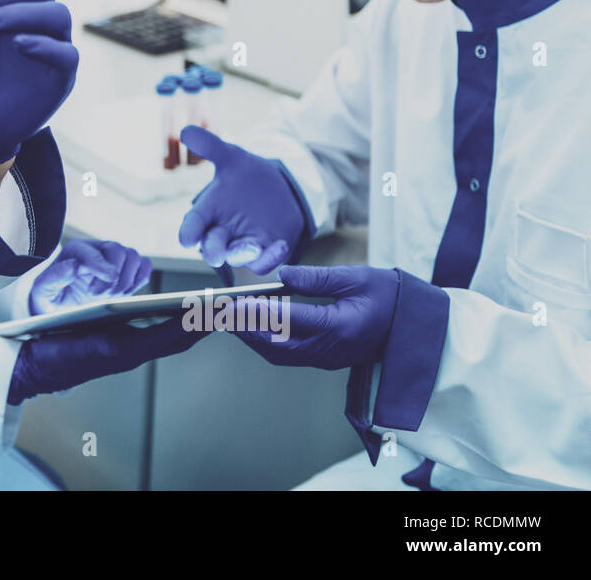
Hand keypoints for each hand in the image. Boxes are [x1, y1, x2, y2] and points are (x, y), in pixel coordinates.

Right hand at [7, 318, 207, 404]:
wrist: (33, 369)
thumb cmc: (53, 358)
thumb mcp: (74, 350)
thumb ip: (95, 346)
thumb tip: (118, 342)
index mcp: (124, 352)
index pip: (170, 337)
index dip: (196, 323)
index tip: (220, 310)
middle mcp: (130, 352)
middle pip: (177, 338)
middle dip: (204, 323)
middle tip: (230, 306)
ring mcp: (126, 349)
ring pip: (170, 337)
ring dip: (193, 324)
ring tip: (214, 308)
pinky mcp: (119, 343)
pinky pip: (157, 334)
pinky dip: (175, 324)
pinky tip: (181, 312)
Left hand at [29, 239, 151, 315]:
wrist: (61, 305)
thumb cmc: (51, 296)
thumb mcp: (43, 290)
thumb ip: (54, 277)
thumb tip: (73, 266)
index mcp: (75, 251)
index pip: (92, 252)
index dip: (98, 268)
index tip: (95, 291)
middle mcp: (97, 250)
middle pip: (118, 250)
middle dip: (112, 277)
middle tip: (98, 295)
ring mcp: (114, 259)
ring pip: (133, 257)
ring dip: (127, 280)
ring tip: (112, 296)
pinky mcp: (128, 271)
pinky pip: (144, 267)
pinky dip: (139, 280)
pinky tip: (124, 294)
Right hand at [177, 126, 310, 275]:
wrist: (279, 187)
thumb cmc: (247, 175)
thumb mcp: (232, 157)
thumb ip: (210, 146)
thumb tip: (186, 130)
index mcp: (209, 209)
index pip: (193, 224)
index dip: (188, 232)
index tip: (186, 239)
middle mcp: (222, 230)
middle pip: (210, 246)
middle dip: (211, 250)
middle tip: (214, 255)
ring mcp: (243, 242)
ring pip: (236, 256)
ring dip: (240, 255)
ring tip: (251, 246)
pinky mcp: (265, 250)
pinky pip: (264, 262)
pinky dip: (269, 259)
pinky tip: (279, 245)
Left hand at [231, 264, 399, 369]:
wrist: (414, 326)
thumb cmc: (389, 296)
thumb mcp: (356, 277)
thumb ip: (317, 278)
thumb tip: (282, 274)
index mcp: (341, 327)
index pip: (290, 322)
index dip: (258, 312)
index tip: (234, 302)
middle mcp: (331, 349)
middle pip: (277, 344)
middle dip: (245, 328)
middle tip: (219, 312)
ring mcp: (327, 358)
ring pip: (279, 354)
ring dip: (251, 337)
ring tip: (227, 318)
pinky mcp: (325, 359)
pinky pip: (288, 355)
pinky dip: (265, 342)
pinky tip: (251, 327)